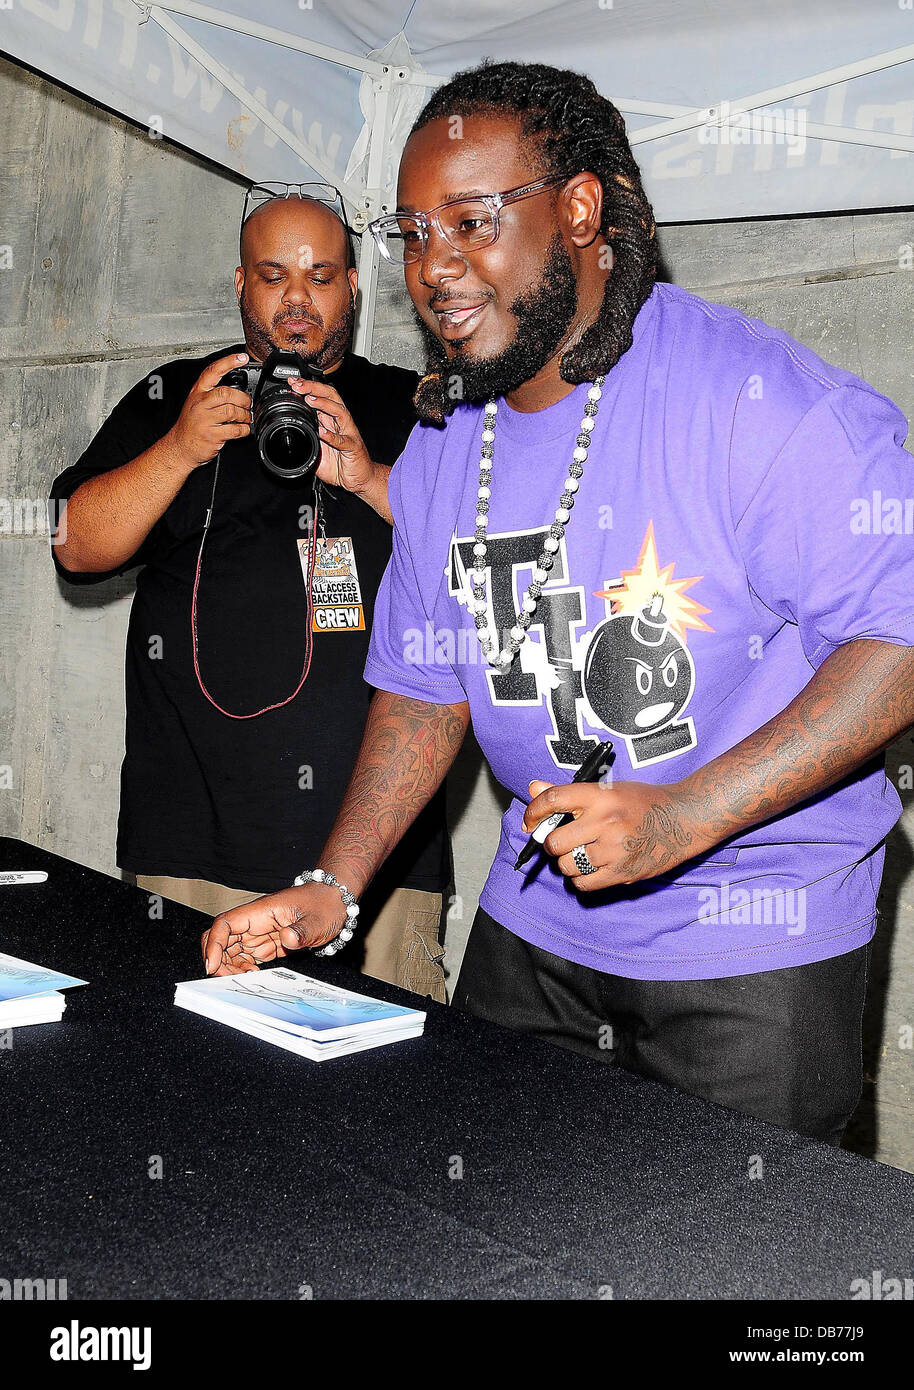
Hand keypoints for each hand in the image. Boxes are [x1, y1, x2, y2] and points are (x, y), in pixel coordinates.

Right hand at [165, 352, 252, 469]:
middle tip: (247, 404)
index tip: (242, 357)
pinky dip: (243, 429)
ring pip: (232, 411)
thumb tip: (237, 389)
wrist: (180, 446)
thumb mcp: (196, 402)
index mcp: (197, 392)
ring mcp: (205, 420)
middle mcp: (200, 404)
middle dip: (243, 399)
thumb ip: (212, 393)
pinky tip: (242, 429)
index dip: (229, 362)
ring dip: (245, 415)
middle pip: (227, 393)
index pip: (213, 371)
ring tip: (245, 418)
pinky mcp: (212, 435)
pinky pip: (235, 429)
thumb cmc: (191, 424)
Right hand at [201, 882, 347, 975]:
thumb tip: (287, 939)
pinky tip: (253, 976)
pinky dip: (242, 969)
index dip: (214, 944)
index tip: (212, 964)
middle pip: (221, 939)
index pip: (225, 923)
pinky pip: (244, 957)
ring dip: (229, 967)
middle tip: (226, 979)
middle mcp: (255, 922)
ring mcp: (258, 933)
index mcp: (261, 911)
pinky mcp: (265, 944)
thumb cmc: (324, 903)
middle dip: (217, 960)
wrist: (333, 901)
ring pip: (230, 950)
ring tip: (244, 979)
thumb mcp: (317, 919)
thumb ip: (301, 931)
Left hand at [290, 378, 378, 494]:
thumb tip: (289, 433)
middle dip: (314, 388)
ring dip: (324, 404)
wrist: (359, 478)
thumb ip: (307, 437)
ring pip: (339, 412)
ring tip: (310, 400)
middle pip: (331, 397)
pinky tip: (323, 432)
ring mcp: (348, 434)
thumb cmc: (341, 462)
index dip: (308, 387)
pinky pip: (343, 440)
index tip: (293, 382)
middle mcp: (341, 423)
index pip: (321, 396)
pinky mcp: (353, 448)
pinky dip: (332, 436)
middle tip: (298, 385)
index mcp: (332, 420)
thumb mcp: (318, 447)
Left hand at [523, 777, 708, 890]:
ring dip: (568, 861)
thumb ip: (569, 793)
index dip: (533, 811)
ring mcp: (614, 850)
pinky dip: (580, 878)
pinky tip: (592, 867)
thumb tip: (533, 788)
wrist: (684, 819)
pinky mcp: (622, 873)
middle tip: (564, 840)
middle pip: (555, 842)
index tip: (530, 821)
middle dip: (553, 843)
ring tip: (583, 852)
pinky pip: (583, 883)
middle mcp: (605, 822)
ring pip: (567, 865)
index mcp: (600, 796)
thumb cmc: (644, 801)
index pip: (553, 800)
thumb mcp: (608, 788)